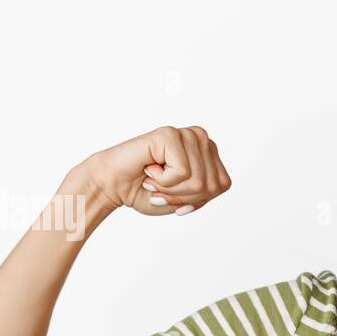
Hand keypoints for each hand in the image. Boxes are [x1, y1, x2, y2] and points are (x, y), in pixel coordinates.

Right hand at [78, 125, 232, 215]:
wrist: (113, 185)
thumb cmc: (147, 192)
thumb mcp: (185, 201)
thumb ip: (204, 194)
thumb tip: (205, 184)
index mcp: (209, 152)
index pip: (222, 185)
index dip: (197, 199)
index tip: (174, 193)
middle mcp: (201, 138)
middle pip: (211, 185)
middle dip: (184, 196)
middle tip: (161, 187)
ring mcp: (186, 134)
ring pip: (199, 182)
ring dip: (172, 190)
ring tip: (155, 178)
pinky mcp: (170, 134)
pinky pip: (181, 173)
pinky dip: (163, 181)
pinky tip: (150, 168)